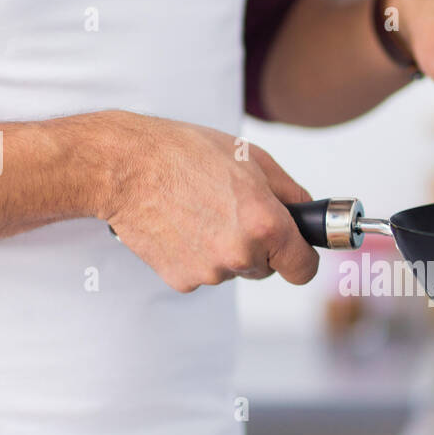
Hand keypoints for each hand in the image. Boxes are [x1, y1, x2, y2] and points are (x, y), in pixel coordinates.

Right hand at [90, 111, 318, 292]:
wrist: (126, 167)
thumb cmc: (186, 154)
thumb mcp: (252, 158)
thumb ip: (291, 192)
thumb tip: (307, 214)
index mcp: (266, 224)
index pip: (304, 269)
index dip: (302, 258)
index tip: (296, 251)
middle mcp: (241, 254)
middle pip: (267, 269)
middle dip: (259, 246)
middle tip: (232, 211)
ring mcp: (210, 272)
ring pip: (232, 269)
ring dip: (225, 248)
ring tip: (199, 210)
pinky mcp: (182, 280)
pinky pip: (203, 273)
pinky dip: (196, 255)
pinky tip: (181, 225)